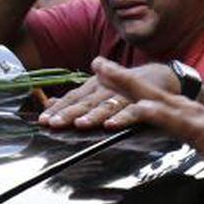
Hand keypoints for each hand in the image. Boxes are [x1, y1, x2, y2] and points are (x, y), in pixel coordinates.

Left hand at [39, 62, 178, 129]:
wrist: (161, 77)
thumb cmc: (126, 88)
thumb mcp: (98, 91)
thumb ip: (76, 99)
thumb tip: (47, 102)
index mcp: (95, 87)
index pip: (73, 99)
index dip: (58, 109)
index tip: (43, 121)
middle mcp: (107, 88)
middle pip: (86, 103)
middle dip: (69, 114)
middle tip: (54, 123)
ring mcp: (125, 94)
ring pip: (107, 106)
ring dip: (93, 115)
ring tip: (80, 124)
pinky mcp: (144, 101)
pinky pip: (132, 111)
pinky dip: (122, 118)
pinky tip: (112, 125)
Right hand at [89, 57, 203, 203]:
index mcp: (200, 129)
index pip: (177, 121)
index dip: (160, 115)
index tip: (141, 107)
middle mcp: (188, 111)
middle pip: (157, 96)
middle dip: (132, 84)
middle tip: (106, 71)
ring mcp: (180, 105)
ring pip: (149, 89)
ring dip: (123, 78)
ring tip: (98, 65)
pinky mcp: (174, 104)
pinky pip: (147, 91)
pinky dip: (126, 82)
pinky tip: (106, 73)